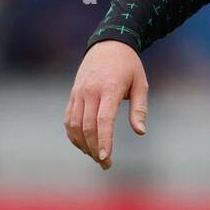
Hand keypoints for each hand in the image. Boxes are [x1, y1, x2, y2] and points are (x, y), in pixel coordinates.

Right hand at [63, 40, 148, 169]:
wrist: (108, 45)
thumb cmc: (129, 66)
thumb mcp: (141, 84)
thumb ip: (139, 109)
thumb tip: (140, 132)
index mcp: (109, 88)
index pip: (103, 120)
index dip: (103, 140)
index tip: (106, 157)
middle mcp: (90, 91)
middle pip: (87, 126)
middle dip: (94, 148)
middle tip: (105, 164)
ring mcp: (79, 92)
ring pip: (75, 125)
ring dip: (83, 144)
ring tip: (96, 156)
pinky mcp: (73, 94)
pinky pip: (69, 119)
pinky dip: (73, 135)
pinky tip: (83, 145)